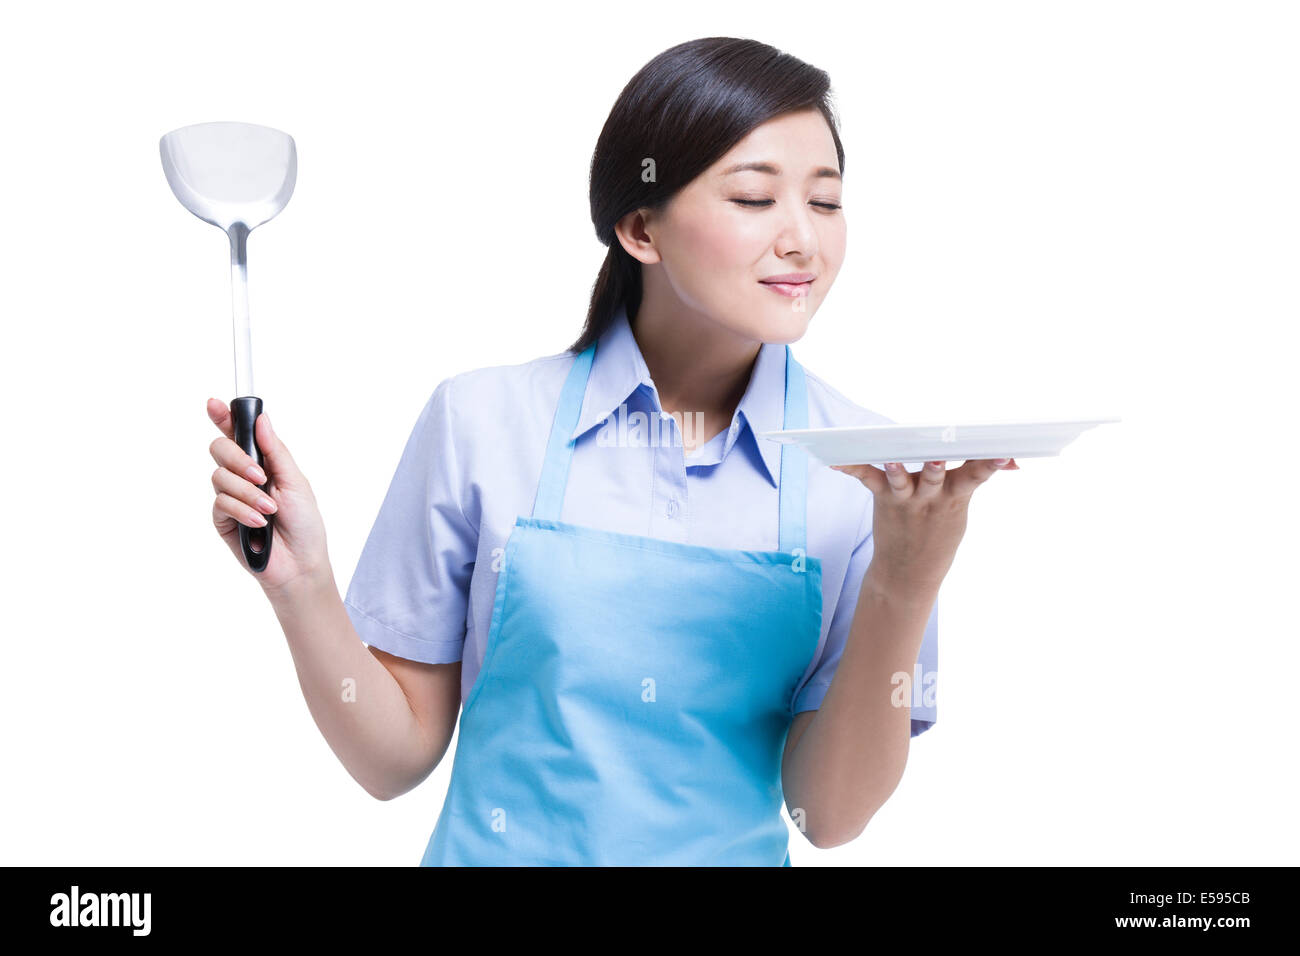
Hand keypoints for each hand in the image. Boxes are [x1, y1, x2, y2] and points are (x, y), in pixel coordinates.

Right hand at [206, 398, 330, 594]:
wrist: (300, 563)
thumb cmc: (304, 523)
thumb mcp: (296, 481)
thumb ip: (276, 451)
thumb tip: (262, 419)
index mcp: (262, 462)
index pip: (237, 434)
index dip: (223, 416)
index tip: (215, 403)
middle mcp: (242, 476)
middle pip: (220, 449)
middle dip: (239, 460)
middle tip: (260, 476)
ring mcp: (230, 497)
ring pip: (219, 476)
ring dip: (248, 493)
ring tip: (269, 510)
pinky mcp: (222, 519)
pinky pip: (221, 502)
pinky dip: (242, 510)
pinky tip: (259, 523)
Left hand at [830, 457, 1018, 600]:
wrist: (909, 572)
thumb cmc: (938, 530)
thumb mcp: (962, 507)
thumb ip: (976, 477)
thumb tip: (1011, 460)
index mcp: (956, 495)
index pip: (977, 475)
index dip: (990, 463)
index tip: (1004, 453)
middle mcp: (932, 497)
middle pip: (937, 477)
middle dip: (937, 468)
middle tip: (939, 458)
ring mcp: (907, 500)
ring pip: (903, 482)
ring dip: (899, 472)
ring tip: (893, 463)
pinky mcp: (884, 500)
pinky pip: (868, 479)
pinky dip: (853, 468)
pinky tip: (838, 461)